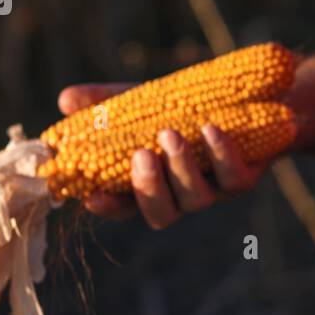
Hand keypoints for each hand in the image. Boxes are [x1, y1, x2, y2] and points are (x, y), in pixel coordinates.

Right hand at [55, 83, 266, 227]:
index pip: (124, 207)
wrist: (249, 99)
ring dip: (180, 168)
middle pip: (161, 214)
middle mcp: (180, 195)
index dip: (109, 207)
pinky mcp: (243, 179)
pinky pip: (232, 178)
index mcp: (150, 183)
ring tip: (170, 133)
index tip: (92, 195)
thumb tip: (66, 99)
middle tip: (141, 155)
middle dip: (148, 189)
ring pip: (196, 200)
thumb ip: (106, 104)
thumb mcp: (143, 101)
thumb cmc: (184, 108)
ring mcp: (212, 190)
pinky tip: (210, 128)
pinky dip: (220, 153)